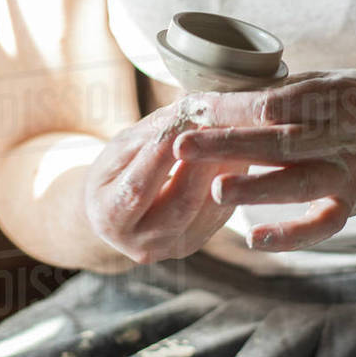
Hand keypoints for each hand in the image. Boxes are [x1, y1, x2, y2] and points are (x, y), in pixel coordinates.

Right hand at [83, 96, 239, 263]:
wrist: (118, 210)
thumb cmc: (116, 170)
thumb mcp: (122, 146)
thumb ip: (154, 131)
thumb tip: (191, 108)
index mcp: (110, 217)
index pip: (139, 186)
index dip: (164, 153)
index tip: (187, 118)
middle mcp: (141, 243)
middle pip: (181, 204)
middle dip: (204, 162)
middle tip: (225, 126)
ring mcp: (174, 248)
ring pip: (210, 210)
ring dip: (228, 171)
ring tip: (241, 137)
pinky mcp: (198, 241)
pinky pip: (221, 213)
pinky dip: (235, 183)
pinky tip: (244, 155)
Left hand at [172, 71, 355, 251]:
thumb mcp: (332, 81)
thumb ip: (286, 91)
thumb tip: (224, 91)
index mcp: (327, 96)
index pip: (270, 101)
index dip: (230, 106)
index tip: (191, 107)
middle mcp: (337, 134)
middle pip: (275, 138)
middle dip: (226, 142)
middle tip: (182, 143)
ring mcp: (347, 171)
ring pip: (297, 182)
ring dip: (255, 187)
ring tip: (217, 190)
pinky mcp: (354, 201)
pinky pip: (322, 223)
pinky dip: (291, 234)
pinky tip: (254, 239)